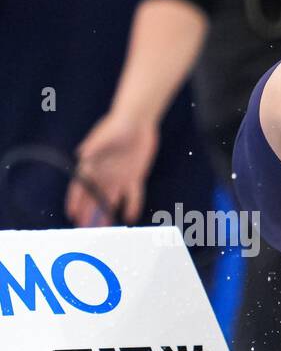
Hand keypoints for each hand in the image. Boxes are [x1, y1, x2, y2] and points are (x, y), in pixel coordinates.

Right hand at [66, 111, 157, 225]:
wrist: (137, 121)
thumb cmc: (116, 125)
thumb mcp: (103, 136)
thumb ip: (93, 147)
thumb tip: (82, 155)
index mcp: (92, 164)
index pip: (81, 186)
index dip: (76, 201)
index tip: (72, 214)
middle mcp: (103, 173)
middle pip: (94, 197)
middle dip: (89, 212)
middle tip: (85, 228)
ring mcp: (119, 176)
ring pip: (110, 200)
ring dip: (106, 213)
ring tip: (103, 229)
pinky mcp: (134, 177)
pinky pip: (133, 195)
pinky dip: (131, 206)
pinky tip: (129, 217)